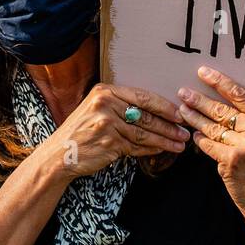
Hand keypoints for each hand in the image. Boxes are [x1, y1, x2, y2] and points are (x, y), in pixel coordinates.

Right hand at [42, 83, 189, 179]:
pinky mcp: (109, 144)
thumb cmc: (80, 131)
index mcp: (104, 91)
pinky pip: (136, 147)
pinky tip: (162, 150)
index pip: (142, 96)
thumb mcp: (95, 108)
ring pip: (144, 133)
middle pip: (146, 115)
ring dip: (165, 139)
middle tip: (185, 131)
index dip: (164, 106)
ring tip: (180, 143)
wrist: (59, 153)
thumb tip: (154, 109)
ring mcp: (107, 125)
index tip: (179, 113)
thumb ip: (119, 104)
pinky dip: (152, 149)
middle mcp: (105, 105)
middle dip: (169, 125)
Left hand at [178, 66, 244, 235]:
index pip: (241, 95)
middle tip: (183, 92)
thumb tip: (221, 106)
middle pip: (224, 110)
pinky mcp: (232, 161)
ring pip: (213, 127)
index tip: (203, 72)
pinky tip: (193, 134)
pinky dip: (200, 140)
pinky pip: (210, 145)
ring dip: (195, 118)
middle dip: (200, 100)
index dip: (220, 82)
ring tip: (182, 110)